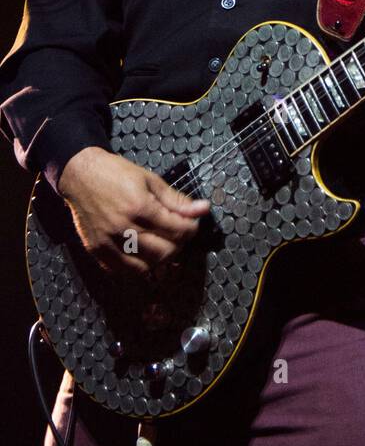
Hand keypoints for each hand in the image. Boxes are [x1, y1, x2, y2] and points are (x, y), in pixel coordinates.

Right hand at [57, 146, 209, 277]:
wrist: (79, 176)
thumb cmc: (115, 174)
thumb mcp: (150, 180)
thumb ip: (177, 200)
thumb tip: (203, 209)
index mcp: (140, 207)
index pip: (177, 230)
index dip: (191, 229)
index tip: (192, 224)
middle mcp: (124, 228)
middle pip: (165, 252)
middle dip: (179, 245)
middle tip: (178, 235)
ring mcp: (109, 242)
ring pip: (147, 266)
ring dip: (161, 259)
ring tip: (163, 245)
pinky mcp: (97, 251)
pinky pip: (123, 271)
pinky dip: (138, 267)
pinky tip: (144, 255)